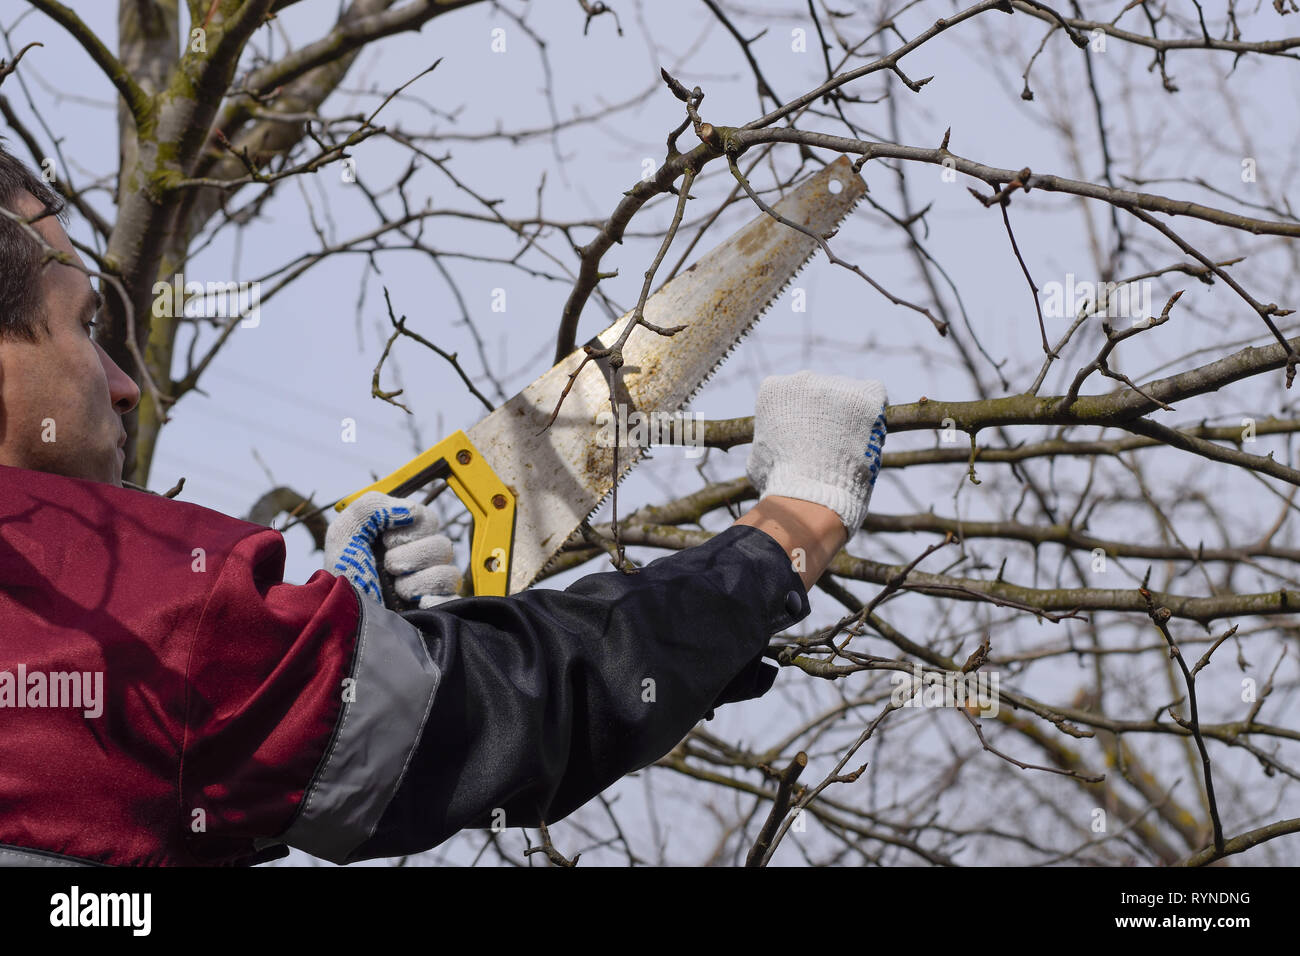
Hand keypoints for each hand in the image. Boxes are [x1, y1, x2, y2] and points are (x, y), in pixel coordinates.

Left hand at [324, 491, 461, 608]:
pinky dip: (433, 600)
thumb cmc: (342, 583)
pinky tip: (414, 605)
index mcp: (399, 541)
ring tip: (396, 592)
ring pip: (449, 572)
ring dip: (416, 581)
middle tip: (389, 568)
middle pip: (443, 545)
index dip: (409, 530)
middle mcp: (418, 562)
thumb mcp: (344, 534)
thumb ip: (372, 506)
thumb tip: (412, 510)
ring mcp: (430, 589)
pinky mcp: (438, 611)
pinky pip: (454, 597)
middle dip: (410, 556)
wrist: (345, 625)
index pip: (428, 520)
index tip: (386, 542)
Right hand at [745, 370, 887, 536]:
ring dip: (851, 415)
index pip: (791, 394)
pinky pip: (875, 395)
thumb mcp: (759, 458)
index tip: (807, 437)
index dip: (801, 417)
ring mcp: (836, 385)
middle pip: (821, 391)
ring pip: (848, 394)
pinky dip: (874, 412)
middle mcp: (804, 379)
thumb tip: (769, 449)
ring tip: (850, 447)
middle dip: (827, 413)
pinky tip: (868, 435)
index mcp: (774, 389)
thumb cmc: (781, 483)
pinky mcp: (865, 396)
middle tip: (832, 444)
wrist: (809, 494)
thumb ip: (767, 443)